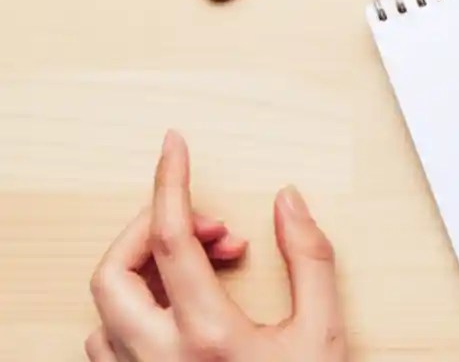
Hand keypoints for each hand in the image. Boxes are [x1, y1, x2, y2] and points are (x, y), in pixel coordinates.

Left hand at [86, 131, 346, 360]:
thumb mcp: (324, 334)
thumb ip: (310, 260)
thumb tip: (287, 203)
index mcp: (207, 336)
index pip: (168, 238)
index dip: (169, 182)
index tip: (174, 148)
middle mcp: (158, 360)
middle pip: (114, 270)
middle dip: (151, 229)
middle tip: (204, 227)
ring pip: (105, 312)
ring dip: (144, 274)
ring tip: (203, 272)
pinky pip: (107, 347)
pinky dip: (134, 313)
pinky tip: (179, 312)